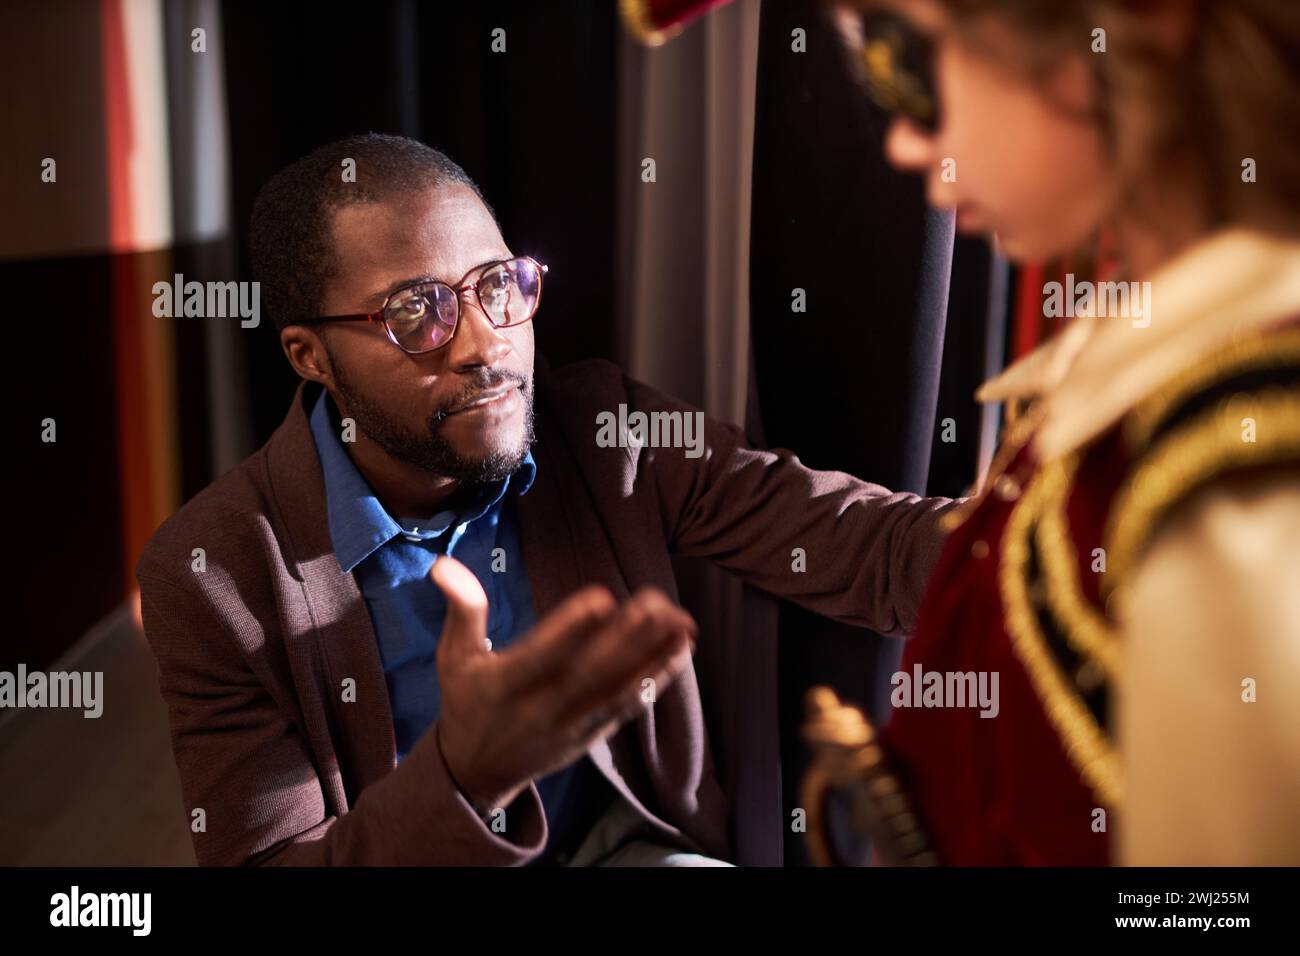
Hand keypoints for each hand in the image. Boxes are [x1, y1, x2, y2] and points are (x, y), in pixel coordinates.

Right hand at [430, 555, 695, 814]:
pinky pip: (627, 707)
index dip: (570, 630)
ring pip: (617, 690)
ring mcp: (571, 725)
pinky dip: (655, 680)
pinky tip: (680, 650)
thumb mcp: (453, 657)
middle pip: (590, 674)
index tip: (601, 597)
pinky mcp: (592, 734)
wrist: (477, 774)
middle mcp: (541, 709)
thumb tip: (445, 564)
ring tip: (683, 622)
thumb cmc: (467, 701)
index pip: (539, 658)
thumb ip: (461, 610)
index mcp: (503, 686)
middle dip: (627, 638)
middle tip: (656, 601)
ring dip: (653, 656)